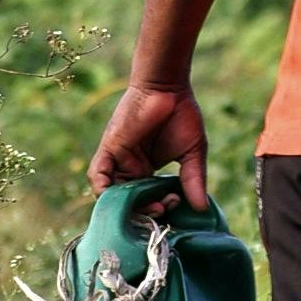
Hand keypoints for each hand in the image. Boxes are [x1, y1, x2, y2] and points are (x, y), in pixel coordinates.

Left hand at [87, 80, 209, 209]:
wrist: (168, 88)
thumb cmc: (181, 115)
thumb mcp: (192, 153)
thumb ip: (194, 180)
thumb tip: (202, 208)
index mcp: (147, 171)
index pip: (147, 201)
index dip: (158, 209)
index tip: (175, 204)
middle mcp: (130, 168)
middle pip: (129, 202)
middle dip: (144, 212)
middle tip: (162, 209)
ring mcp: (118, 160)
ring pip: (112, 194)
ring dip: (128, 207)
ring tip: (151, 207)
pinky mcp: (108, 150)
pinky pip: (97, 177)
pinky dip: (104, 191)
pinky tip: (123, 199)